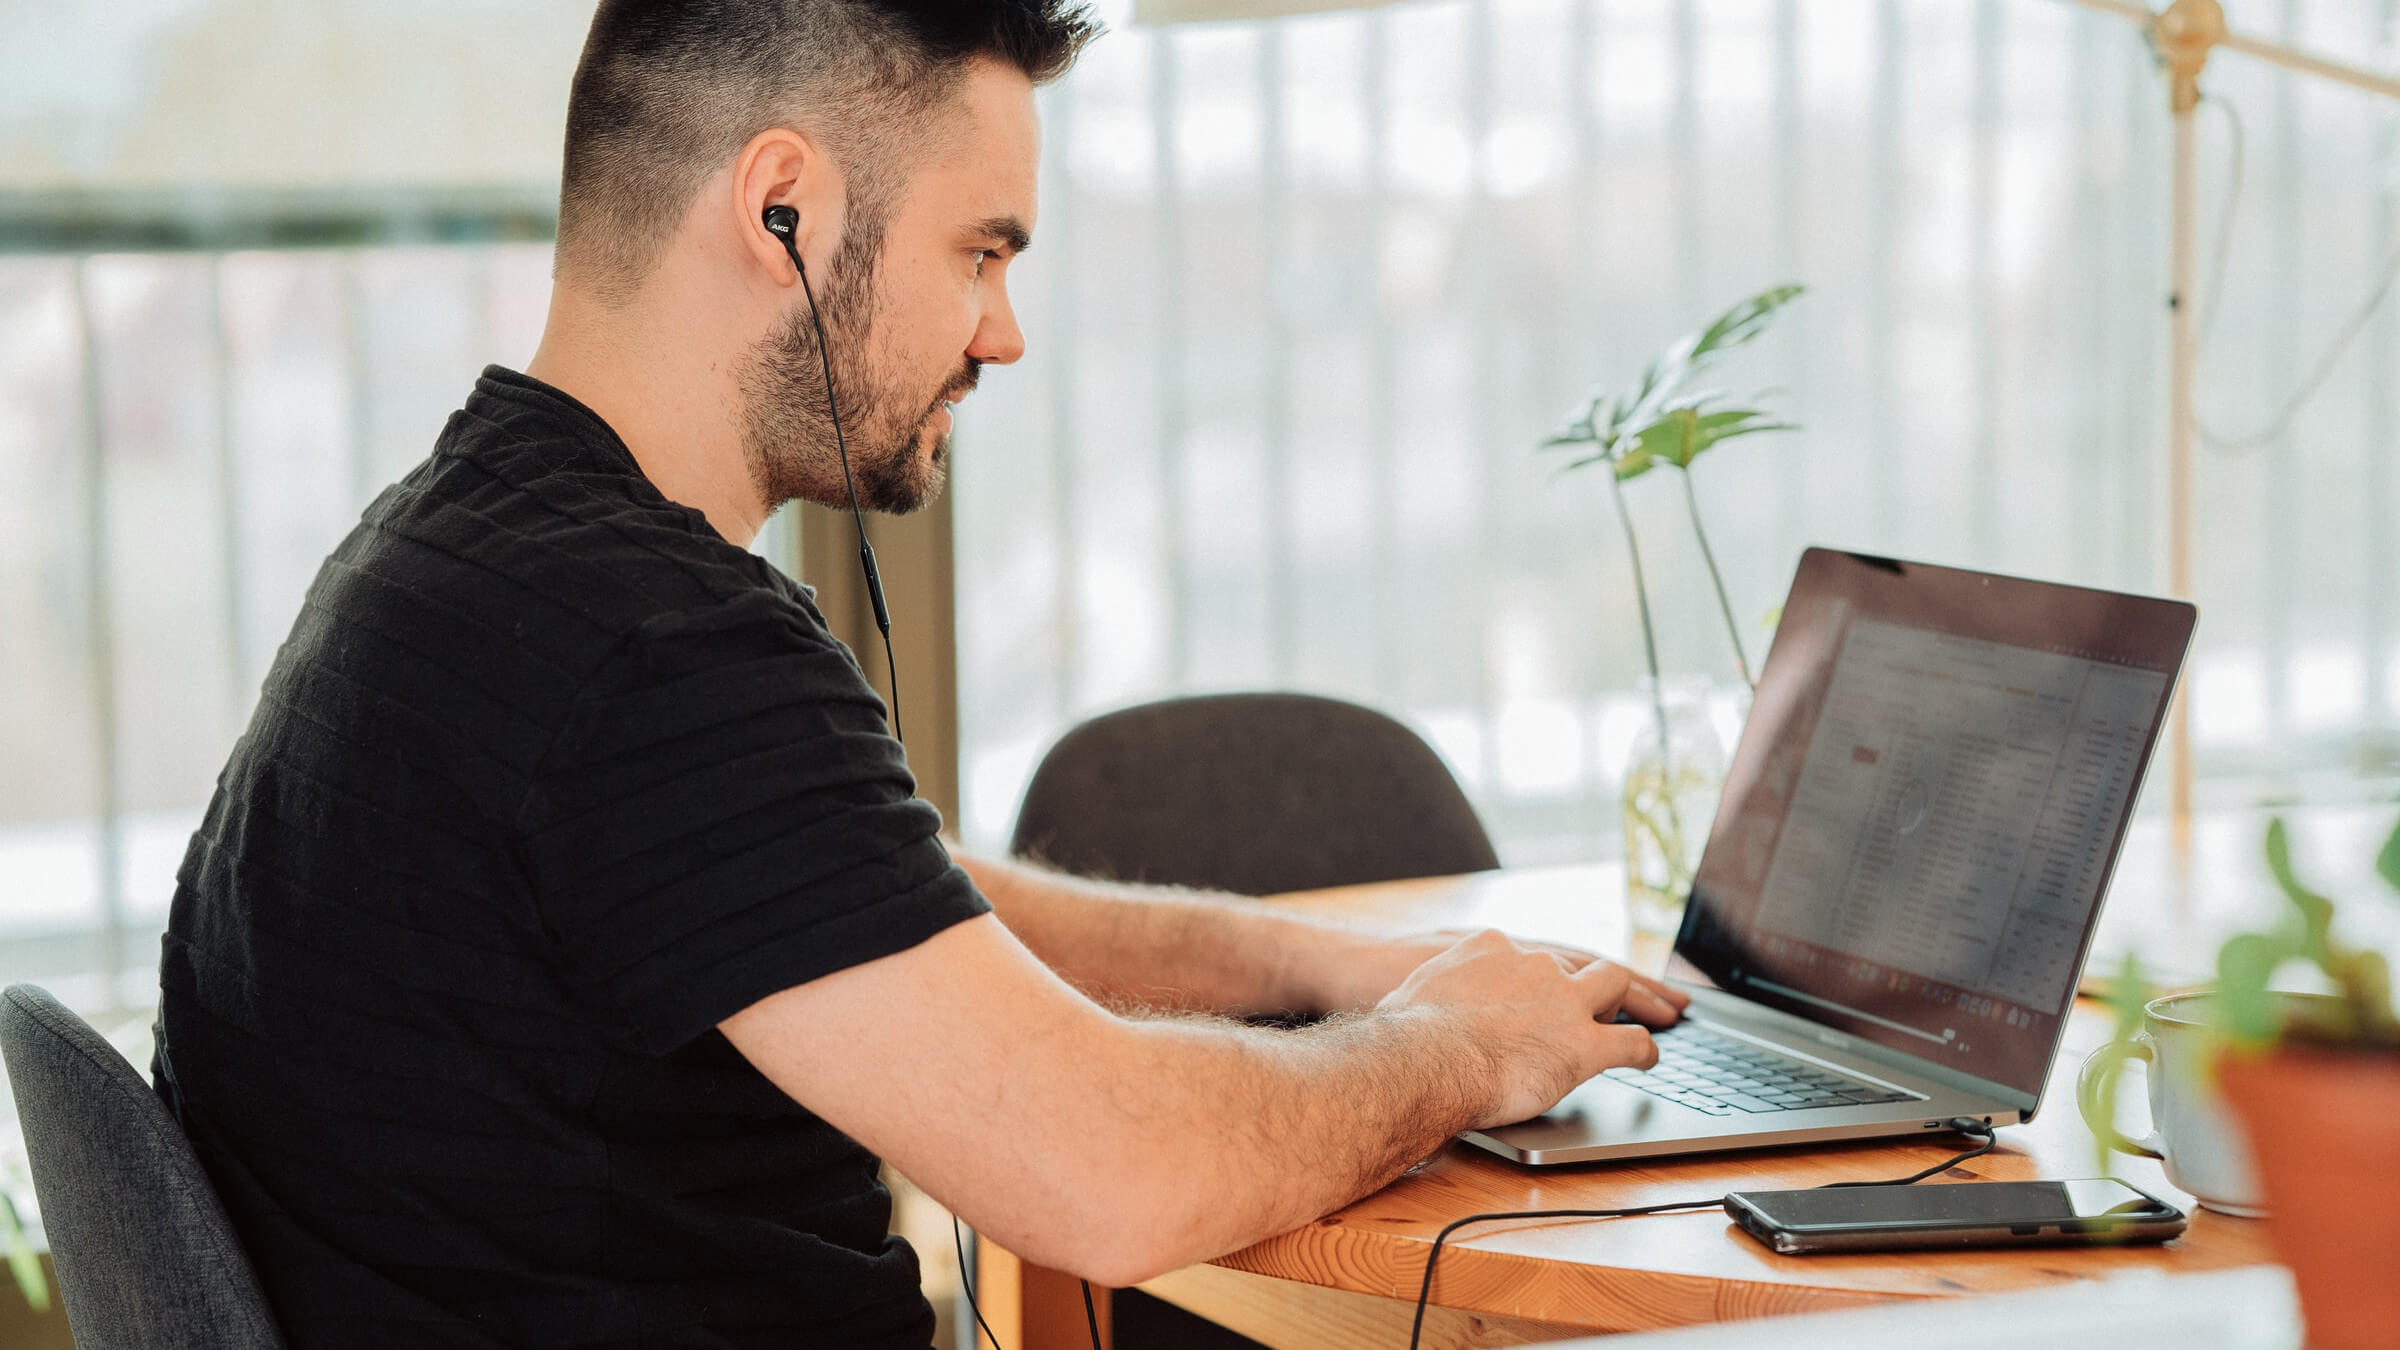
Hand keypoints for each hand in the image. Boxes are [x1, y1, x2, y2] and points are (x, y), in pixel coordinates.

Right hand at [1376, 929, 1668, 1129]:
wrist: (1422, 1058)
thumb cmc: (1403, 1035)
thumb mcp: (1409, 996)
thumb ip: (1428, 998)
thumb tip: (1409, 1016)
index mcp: (1489, 947)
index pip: (1531, 956)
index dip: (1549, 973)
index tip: (1555, 980)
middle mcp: (1533, 963)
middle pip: (1577, 962)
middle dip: (1598, 978)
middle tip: (1615, 992)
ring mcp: (1564, 999)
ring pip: (1615, 984)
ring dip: (1636, 999)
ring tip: (1656, 1012)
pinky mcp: (1584, 1043)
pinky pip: (1631, 1042)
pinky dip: (1646, 1049)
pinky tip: (1651, 1058)